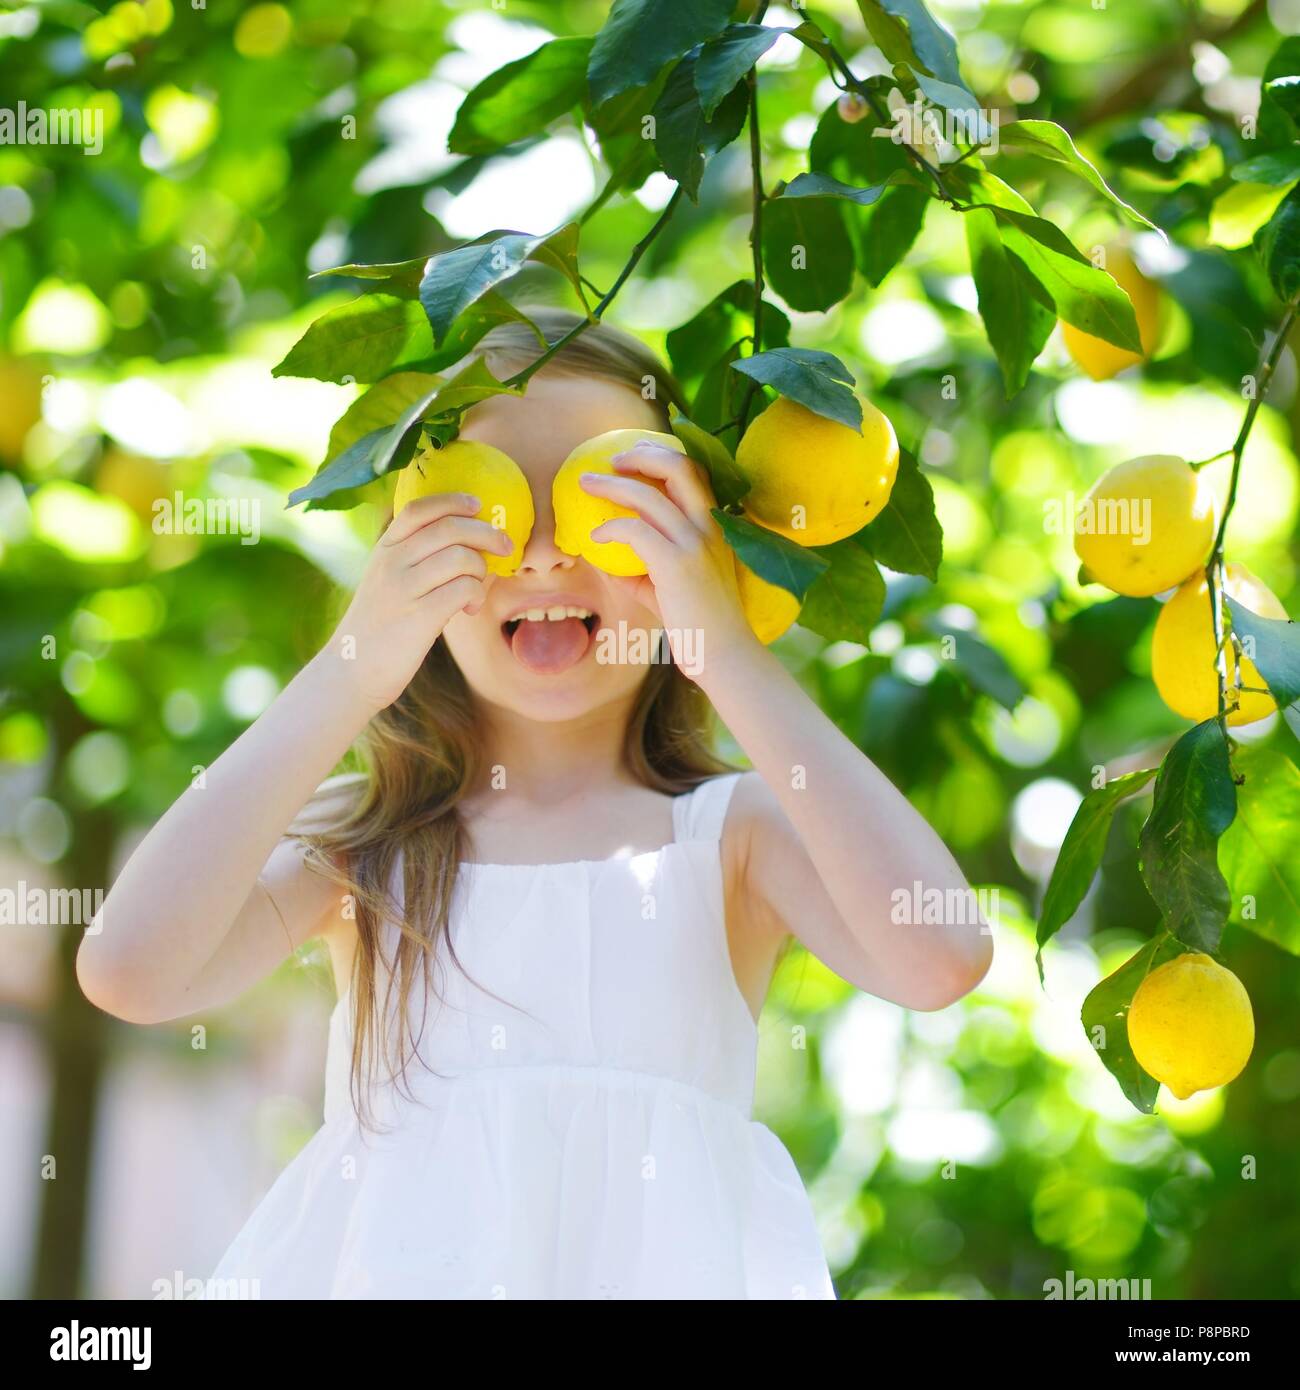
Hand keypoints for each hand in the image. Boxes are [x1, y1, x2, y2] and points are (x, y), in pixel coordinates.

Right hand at [324, 492, 512, 712]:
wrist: (351, 670)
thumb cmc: (381, 627)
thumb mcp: (387, 582)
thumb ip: (415, 559)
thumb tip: (470, 543)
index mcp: (384, 549)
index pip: (418, 508)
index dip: (452, 501)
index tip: (477, 504)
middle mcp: (391, 562)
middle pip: (449, 528)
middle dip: (486, 533)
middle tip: (505, 547)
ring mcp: (403, 589)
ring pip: (461, 557)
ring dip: (480, 571)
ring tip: (475, 591)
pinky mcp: (418, 617)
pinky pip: (464, 590)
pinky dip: (476, 596)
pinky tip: (469, 610)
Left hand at [582, 441, 762, 686]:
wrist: (724, 654)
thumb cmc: (697, 623)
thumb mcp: (669, 586)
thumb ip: (640, 567)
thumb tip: (602, 552)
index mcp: (715, 525)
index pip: (694, 472)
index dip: (663, 454)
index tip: (635, 454)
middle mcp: (709, 526)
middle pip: (678, 467)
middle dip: (640, 454)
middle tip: (610, 459)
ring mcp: (695, 543)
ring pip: (649, 495)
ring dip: (611, 484)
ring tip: (585, 484)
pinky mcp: (677, 564)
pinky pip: (635, 531)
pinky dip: (610, 527)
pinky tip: (595, 537)